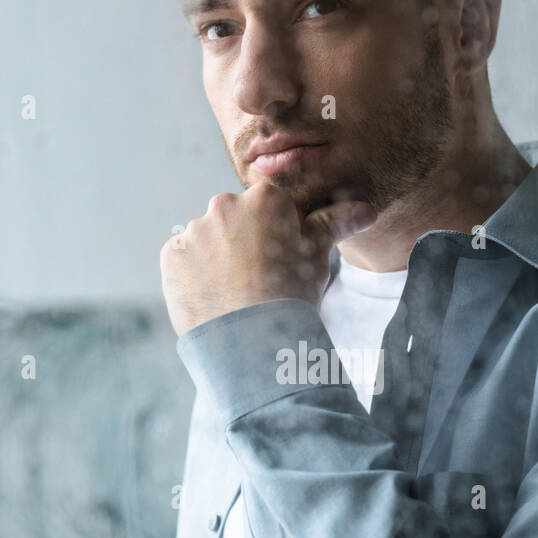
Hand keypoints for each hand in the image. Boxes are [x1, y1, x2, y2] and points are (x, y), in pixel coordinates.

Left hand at [160, 181, 375, 336]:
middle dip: (244, 242)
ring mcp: (194, 231)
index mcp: (264, 198)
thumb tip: (366, 210)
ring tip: (235, 295)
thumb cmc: (291, 294)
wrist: (253, 339)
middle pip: (236, 220)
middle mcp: (224, 205)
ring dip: (217, 259)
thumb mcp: (317, 257)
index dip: (277, 234)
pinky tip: (214, 298)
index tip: (280, 260)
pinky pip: (183, 260)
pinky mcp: (171, 256)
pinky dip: (194, 275)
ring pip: (208, 240)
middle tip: (259, 281)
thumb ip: (334, 225)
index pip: (270, 207)